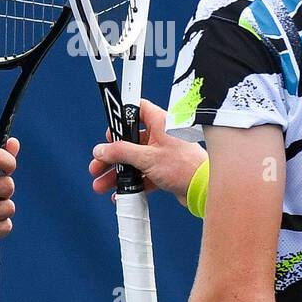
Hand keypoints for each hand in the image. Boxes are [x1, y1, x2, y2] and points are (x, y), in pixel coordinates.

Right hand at [88, 100, 207, 204]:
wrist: (203, 188)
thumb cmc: (184, 166)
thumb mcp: (146, 158)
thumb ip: (121, 152)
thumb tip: (102, 150)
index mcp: (160, 122)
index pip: (136, 109)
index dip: (121, 119)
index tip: (108, 132)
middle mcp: (161, 134)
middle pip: (130, 140)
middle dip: (112, 155)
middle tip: (98, 164)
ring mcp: (163, 152)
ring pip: (134, 158)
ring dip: (118, 171)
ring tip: (102, 184)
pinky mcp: (165, 168)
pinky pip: (143, 172)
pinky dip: (132, 181)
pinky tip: (120, 192)